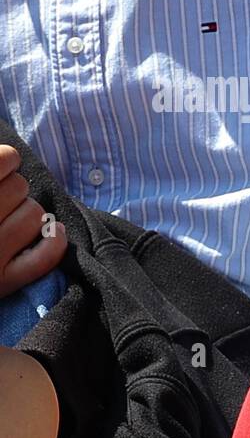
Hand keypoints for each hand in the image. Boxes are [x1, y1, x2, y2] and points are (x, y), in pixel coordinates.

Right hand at [0, 145, 66, 299]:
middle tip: (0, 199)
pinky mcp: (2, 283)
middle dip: (13, 189)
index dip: (6, 159)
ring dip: (28, 213)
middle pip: (19, 186)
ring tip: (8, 220)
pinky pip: (48, 254)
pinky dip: (55, 239)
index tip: (6, 162)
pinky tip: (53, 232)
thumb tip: (9, 154)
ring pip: (35, 213)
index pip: (2, 161)